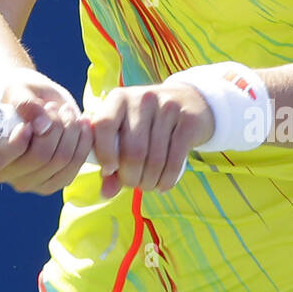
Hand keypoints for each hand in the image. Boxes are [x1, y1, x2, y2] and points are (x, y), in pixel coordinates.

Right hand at [0, 67, 92, 195]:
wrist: (33, 102)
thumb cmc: (18, 94)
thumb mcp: (17, 89)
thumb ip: (25, 103)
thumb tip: (42, 124)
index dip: (17, 143)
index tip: (28, 123)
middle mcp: (2, 173)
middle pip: (38, 158)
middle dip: (54, 128)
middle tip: (55, 107)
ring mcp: (27, 182)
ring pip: (60, 162)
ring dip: (70, 133)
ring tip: (67, 113)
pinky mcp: (50, 183)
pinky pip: (73, 169)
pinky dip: (82, 145)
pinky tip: (82, 127)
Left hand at [86, 84, 213, 198]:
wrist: (188, 101)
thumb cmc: (146, 123)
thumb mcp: (125, 131)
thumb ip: (111, 160)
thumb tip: (105, 193)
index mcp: (119, 98)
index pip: (104, 125)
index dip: (104, 153)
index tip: (109, 170)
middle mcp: (143, 99)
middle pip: (132, 150)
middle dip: (130, 177)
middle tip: (133, 184)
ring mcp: (168, 108)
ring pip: (154, 159)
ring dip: (149, 182)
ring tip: (148, 186)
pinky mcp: (189, 121)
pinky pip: (175, 160)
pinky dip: (166, 179)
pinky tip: (163, 185)